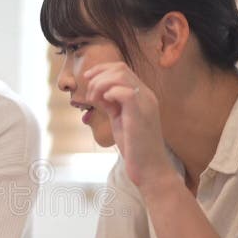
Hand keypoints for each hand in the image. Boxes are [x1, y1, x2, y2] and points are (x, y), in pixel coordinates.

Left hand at [84, 62, 175, 189]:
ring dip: (100, 85)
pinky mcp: (140, 115)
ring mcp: (145, 103)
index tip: (88, 79)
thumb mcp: (120, 121)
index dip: (102, 69)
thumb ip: (112, 105)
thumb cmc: (134, 147)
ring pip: (121, 76)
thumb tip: (100, 94)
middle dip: (98, 76)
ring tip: (94, 100)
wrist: (150, 169)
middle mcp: (146, 95)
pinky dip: (109, 94)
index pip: (122, 69)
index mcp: (142, 95)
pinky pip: (124, 92)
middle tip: (90, 94)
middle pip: (120, 69)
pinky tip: (105, 104)